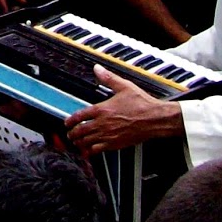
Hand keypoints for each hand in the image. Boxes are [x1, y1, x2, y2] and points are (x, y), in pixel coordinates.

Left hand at [65, 67, 182, 153]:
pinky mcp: (117, 143)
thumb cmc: (142, 103)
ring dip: (79, 142)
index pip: (80, 115)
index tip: (67, 123)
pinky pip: (99, 149)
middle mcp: (103, 123)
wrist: (155, 118)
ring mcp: (109, 135)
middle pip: (81, 130)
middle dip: (73, 133)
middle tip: (69, 135)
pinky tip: (88, 152)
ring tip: (76, 143)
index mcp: (102, 109)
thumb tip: (97, 69)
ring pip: (88, 141)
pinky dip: (91, 151)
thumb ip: (108, 78)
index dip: (71, 120)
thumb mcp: (123, 86)